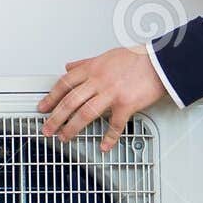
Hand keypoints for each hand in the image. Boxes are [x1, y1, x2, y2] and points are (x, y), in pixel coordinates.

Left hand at [37, 46, 166, 150]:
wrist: (160, 62)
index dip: (51, 97)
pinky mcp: (126, 104)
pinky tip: (104, 146)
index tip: (43, 107)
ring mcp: (112, 93)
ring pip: (86, 113)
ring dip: (72, 128)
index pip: (64, 84)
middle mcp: (99, 81)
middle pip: (70, 101)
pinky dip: (109, 137)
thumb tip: (69, 67)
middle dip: (56, 117)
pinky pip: (115, 125)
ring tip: (64, 137)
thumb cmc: (136, 59)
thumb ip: (85, 63)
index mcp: (92, 69)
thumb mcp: (105, 56)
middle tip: (47, 129)